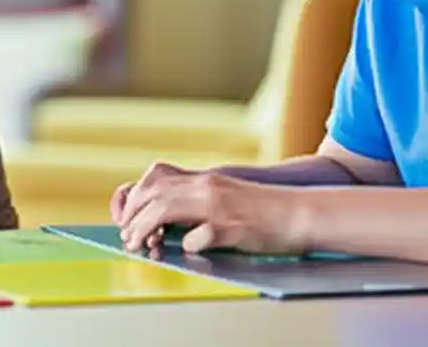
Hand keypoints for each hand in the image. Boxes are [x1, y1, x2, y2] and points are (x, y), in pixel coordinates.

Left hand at [116, 168, 306, 254]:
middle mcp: (208, 187)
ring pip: (165, 209)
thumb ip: (199, 198)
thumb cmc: (265, 210)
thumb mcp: (226, 194)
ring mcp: (219, 207)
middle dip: (133, 215)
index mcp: (206, 179)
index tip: (127, 215)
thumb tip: (169, 219)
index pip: (156, 177)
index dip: (135, 195)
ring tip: (138, 245)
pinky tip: (189, 249)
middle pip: (155, 193)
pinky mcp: (232, 229)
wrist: (301, 212)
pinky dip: (187, 244)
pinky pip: (197, 237)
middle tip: (128, 236)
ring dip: (146, 228)